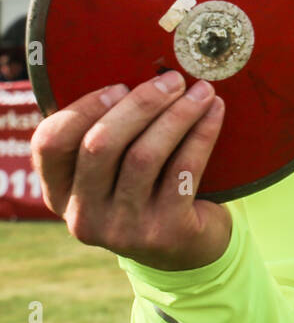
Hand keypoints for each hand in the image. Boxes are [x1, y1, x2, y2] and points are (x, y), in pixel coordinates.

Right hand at [31, 71, 230, 270]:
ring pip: (144, 156)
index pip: (50, 143)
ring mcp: (123, 229)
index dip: (83, 108)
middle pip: (100, 145)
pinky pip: (183, 170)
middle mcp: (83, 216)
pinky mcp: (164, 232)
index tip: (120, 84)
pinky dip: (201, 134)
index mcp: (60, 193)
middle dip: (140, 104)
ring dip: (177, 115)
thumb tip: (143, 73)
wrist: (187, 250)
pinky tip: (215, 112)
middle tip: (174, 79)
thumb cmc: (148, 191)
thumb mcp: (115, 172)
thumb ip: (110, 133)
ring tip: (202, 91)